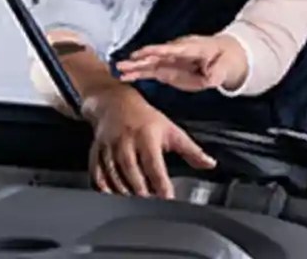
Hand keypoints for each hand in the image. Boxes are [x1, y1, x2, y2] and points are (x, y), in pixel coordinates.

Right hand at [84, 85, 215, 198]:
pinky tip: (112, 195)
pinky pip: (97, 173)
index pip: (154, 165)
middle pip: (132, 172)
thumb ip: (191, 150)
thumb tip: (210, 164)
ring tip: (133, 202)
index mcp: (147, 137)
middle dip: (140, 191)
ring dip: (123, 191)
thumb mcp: (171, 131)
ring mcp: (109, 147)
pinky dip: (103, 187)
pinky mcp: (96, 151)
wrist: (115, 103)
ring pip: (113, 175)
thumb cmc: (147, 119)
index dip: (161, 184)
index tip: (167, 198)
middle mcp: (126, 142)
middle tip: (149, 204)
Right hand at [114, 35, 246, 92]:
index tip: (144, 52)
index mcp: (191, 48)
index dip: (158, 50)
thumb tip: (210, 78)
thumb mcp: (225, 67)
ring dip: (135, 67)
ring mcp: (171, 60)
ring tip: (119, 70)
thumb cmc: (225, 58)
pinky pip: (150, 71)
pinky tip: (125, 77)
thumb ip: (217, 73)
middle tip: (125, 62)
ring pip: (150, 63)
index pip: (173, 49)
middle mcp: (176, 52)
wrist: (225, 55)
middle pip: (156, 54)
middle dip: (141, 58)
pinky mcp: (167, 69)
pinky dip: (138, 74)